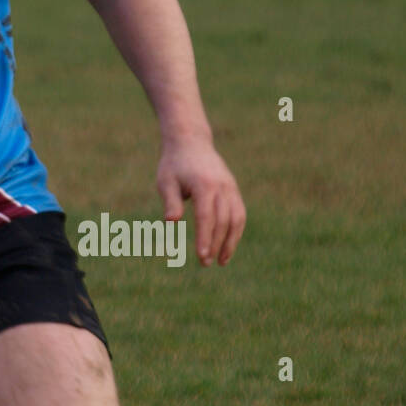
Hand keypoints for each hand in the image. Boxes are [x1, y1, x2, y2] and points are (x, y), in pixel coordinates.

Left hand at [155, 133, 245, 265]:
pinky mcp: (234, 189)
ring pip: (236, 219)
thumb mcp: (166, 181)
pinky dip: (236, 230)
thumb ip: (171, 201)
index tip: (201, 255)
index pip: (206, 216)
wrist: (191, 142)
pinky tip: (228, 245)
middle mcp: (221, 186)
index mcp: (203, 184)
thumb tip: (170, 222)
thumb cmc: (174, 165)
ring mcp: (230, 187)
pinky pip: (239, 213)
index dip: (204, 237)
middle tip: (205, 263)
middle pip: (222, 221)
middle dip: (216, 244)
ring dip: (231, 242)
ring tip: (221, 261)